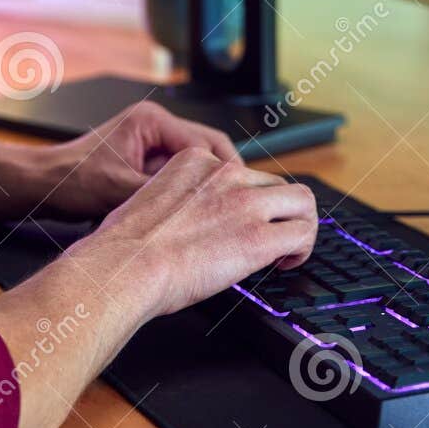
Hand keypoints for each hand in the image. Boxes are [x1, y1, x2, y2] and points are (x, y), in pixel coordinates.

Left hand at [45, 99, 241, 217]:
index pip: (205, 143)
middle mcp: (156, 126)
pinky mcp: (148, 160)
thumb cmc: (69, 180)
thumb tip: (194, 207)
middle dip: (221, 176)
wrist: (44, 186)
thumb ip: (159, 193)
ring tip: (219, 210)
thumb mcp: (119, 189)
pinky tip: (194, 212)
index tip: (238, 194)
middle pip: (208, 148)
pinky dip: (188, 191)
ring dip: (205, 184)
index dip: (224, 171)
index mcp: (152, 120)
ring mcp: (153, 142)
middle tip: (237, 203)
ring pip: (197, 162)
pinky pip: (180, 173)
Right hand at [83, 145, 318, 316]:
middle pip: (277, 183)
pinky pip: (303, 233)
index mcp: (196, 162)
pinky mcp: (258, 236)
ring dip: (299, 225)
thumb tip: (188, 222)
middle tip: (275, 235)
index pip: (243, 173)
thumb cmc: (125, 247)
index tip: (245, 219)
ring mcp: (245, 203)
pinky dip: (302, 249)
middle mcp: (225, 175)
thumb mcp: (149, 199)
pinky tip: (286, 262)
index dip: (250, 200)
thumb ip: (178, 200)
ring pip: (302, 201)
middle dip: (280, 210)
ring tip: (288, 248)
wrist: (125, 266)